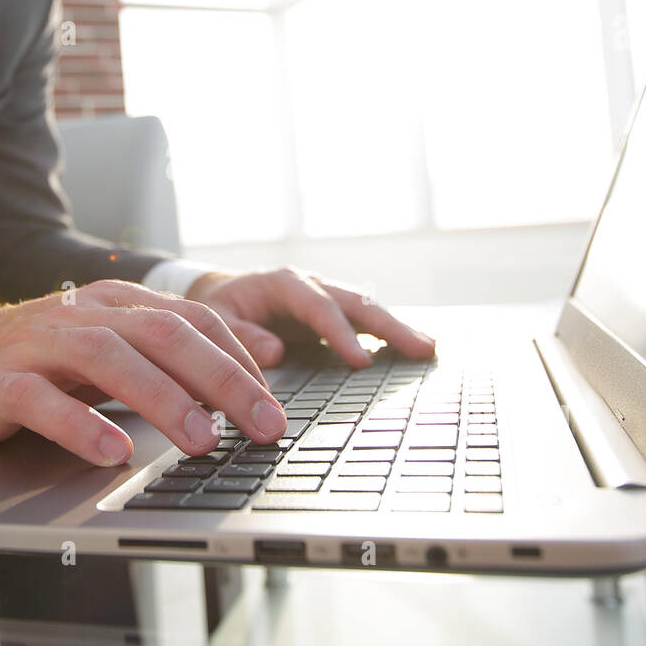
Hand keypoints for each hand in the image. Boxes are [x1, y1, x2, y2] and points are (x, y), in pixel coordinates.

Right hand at [0, 279, 284, 466]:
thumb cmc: (42, 360)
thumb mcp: (116, 346)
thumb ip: (180, 351)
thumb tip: (265, 357)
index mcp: (117, 302)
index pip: (193, 320)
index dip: (239, 360)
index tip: (274, 405)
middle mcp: (84, 314)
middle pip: (164, 334)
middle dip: (221, 380)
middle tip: (263, 425)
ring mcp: (40, 344)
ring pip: (109, 358)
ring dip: (162, 398)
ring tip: (201, 439)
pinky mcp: (0, 381)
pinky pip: (43, 401)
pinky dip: (82, 427)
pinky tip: (114, 453)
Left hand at [185, 266, 434, 368]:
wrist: (221, 292)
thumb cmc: (218, 308)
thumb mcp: (217, 320)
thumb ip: (242, 335)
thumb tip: (275, 353)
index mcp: (284, 284)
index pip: (320, 308)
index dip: (342, 334)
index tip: (362, 361)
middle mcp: (312, 285)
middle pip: (357, 303)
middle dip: (390, 326)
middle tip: (421, 348)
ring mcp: (327, 298)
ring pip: (368, 310)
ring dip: (398, 328)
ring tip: (429, 348)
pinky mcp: (333, 315)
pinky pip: (365, 322)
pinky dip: (389, 335)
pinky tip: (412, 350)